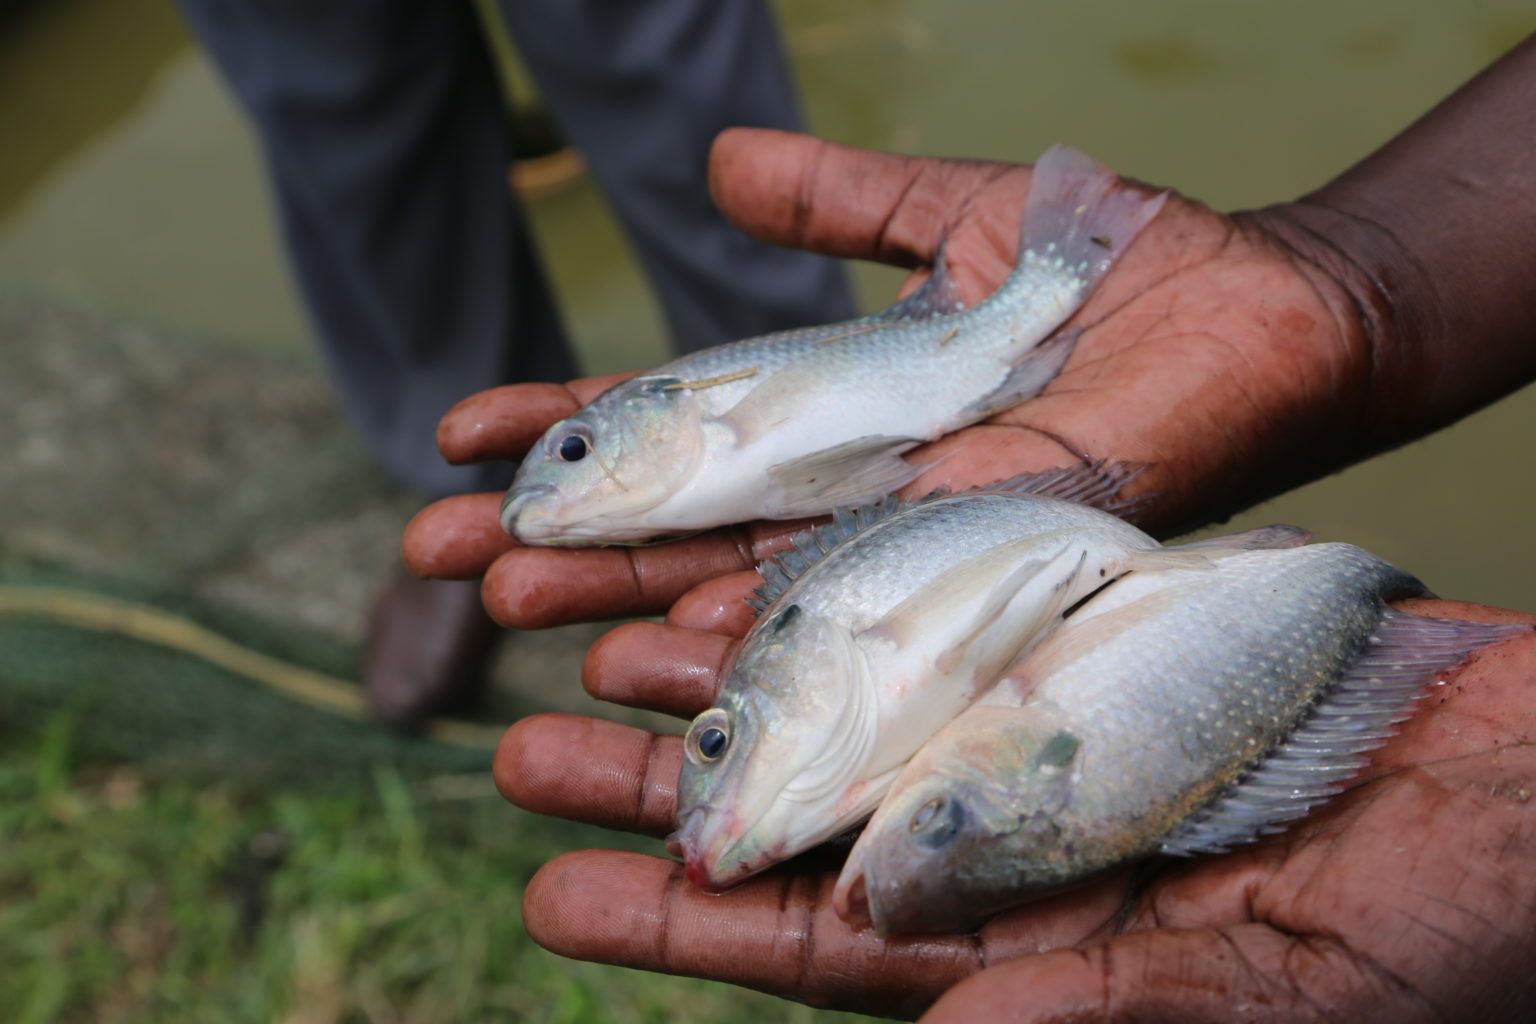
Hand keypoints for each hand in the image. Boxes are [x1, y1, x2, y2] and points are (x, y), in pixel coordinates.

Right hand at [402, 127, 1393, 626]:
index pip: (673, 427)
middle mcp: (857, 490)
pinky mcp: (988, 561)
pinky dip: (772, 629)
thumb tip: (713, 160)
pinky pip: (865, 605)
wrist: (1262, 307)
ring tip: (513, 607)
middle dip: (560, 538)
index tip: (457, 434)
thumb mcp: (949, 220)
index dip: (566, 432)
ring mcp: (915, 535)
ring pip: (748, 580)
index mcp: (837, 410)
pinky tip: (678, 647)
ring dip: (630, 597)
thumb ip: (838, 204)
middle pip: (683, 524)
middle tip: (433, 550)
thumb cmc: (1116, 263)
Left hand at [496, 597, 1535, 1019]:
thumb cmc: (1457, 918)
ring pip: (849, 705)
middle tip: (523, 756)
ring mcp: (1045, 736)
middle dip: (660, 796)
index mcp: (1036, 952)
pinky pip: (942, 616)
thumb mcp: (1283, 982)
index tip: (550, 900)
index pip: (817, 954)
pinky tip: (759, 565)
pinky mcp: (1094, 643)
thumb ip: (1110, 1011)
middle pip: (799, 822)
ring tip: (602, 643)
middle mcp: (1013, 845)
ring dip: (731, 681)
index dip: (682, 928)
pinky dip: (849, 593)